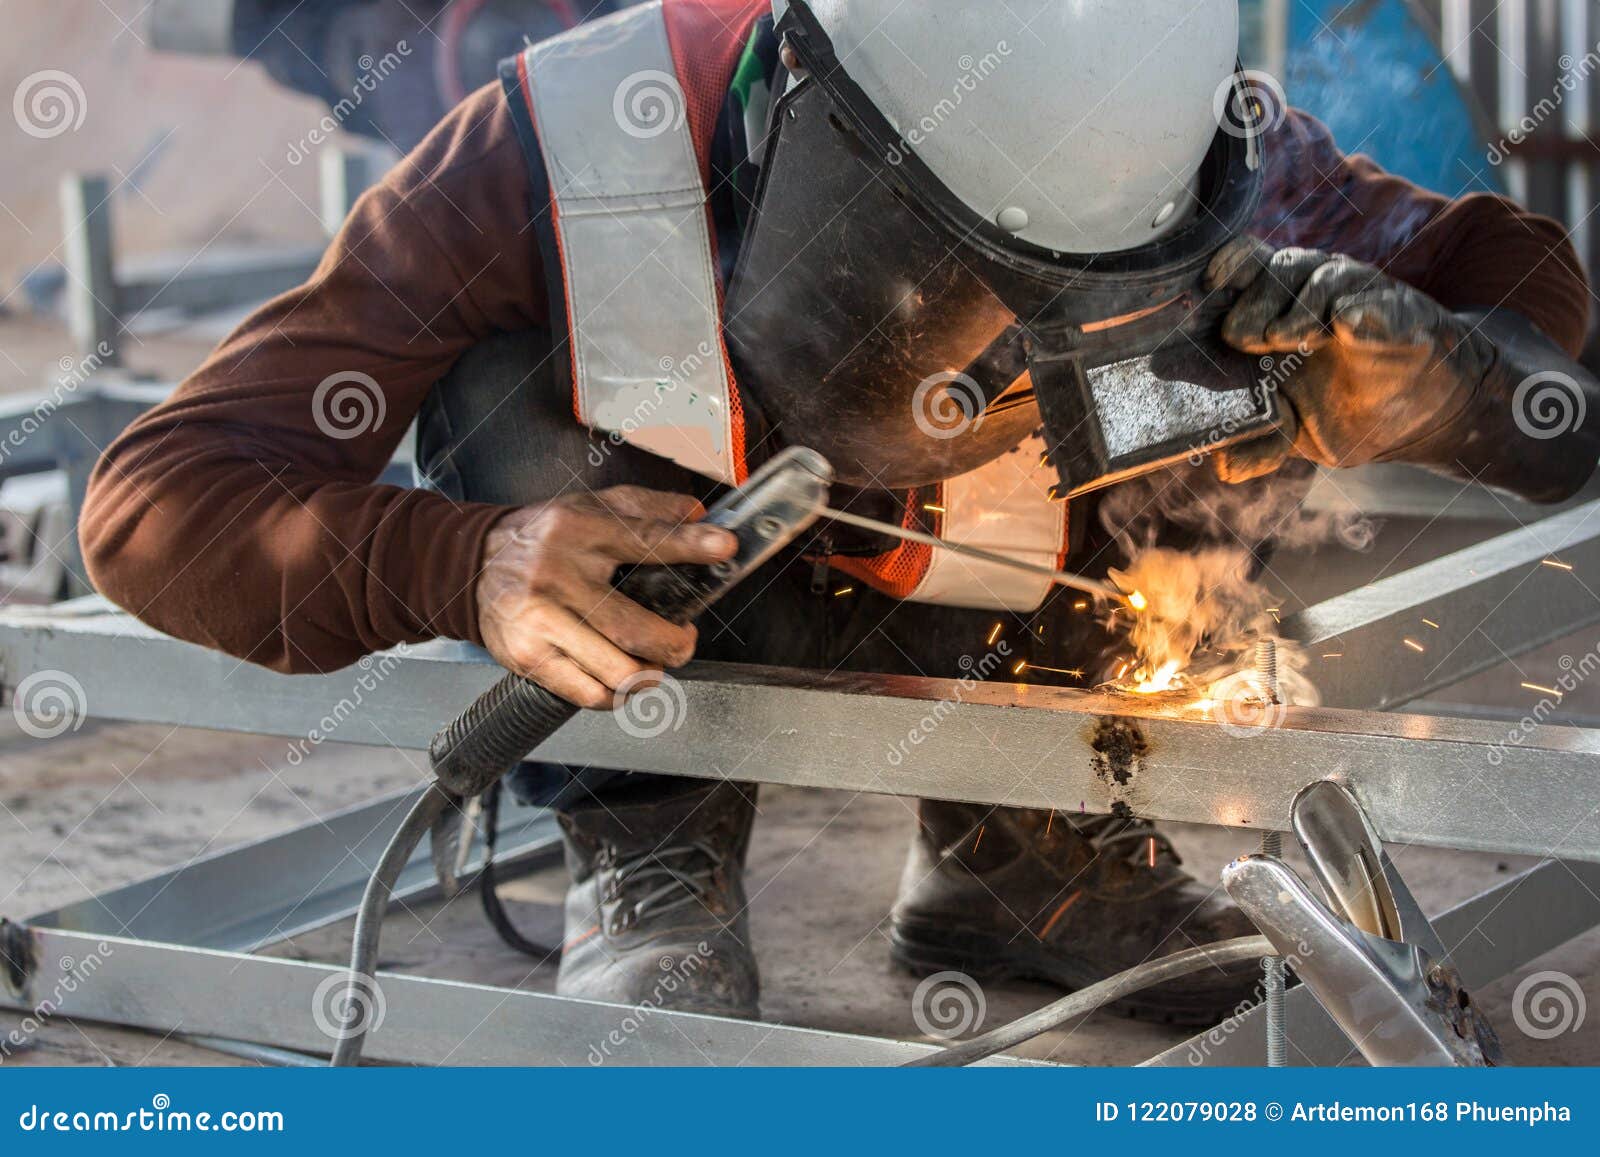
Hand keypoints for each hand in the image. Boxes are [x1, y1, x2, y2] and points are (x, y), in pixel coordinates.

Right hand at [475, 486, 737, 708]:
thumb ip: (646, 507)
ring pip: (616, 670)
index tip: (723, 549)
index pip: (644, 540)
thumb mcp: (591, 505)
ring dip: (649, 674)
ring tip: (652, 662)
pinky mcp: (526, 655)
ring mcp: (540, 620)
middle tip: (683, 640)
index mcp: (579, 530)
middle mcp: (558, 575)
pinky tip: (622, 680)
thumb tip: (698, 514)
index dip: (689, 547)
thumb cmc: (541, 538)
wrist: (469, 565)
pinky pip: (588, 693)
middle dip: (675, 644)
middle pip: (635, 628)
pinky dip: (617, 695)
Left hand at [1203, 237, 1494, 481]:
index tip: (1210, 285)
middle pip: (1275, 269)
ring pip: (1323, 278)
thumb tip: (1225, 466)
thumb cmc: (1347, 409)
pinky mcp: (1401, 313)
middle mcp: (1314, 293)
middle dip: (1257, 302)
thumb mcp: (1295, 432)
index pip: (1245, 269)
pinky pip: (1380, 306)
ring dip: (1303, 309)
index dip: (1226, 270)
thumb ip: (1260, 443)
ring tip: (1296, 340)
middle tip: (1250, 340)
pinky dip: (1363, 313)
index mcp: (1277, 312)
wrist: (1422, 413)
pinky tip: (1347, 324)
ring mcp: (1359, 296)